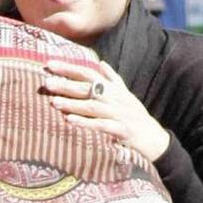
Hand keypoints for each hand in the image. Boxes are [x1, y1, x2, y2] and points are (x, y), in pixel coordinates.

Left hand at [42, 58, 170, 162]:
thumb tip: (101, 63)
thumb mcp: (126, 95)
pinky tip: (69, 121)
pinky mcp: (121, 130)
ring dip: (73, 104)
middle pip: (88, 89)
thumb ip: (113, 79)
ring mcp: (119, 114)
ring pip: (93, 106)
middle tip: (47, 82)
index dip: (69, 68)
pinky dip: (85, 123)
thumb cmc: (136, 116)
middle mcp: (115, 98)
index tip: (50, 64)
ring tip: (54, 102)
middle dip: (67, 85)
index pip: (89, 73)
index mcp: (113, 89)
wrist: (155, 139)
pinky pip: (101, 125)